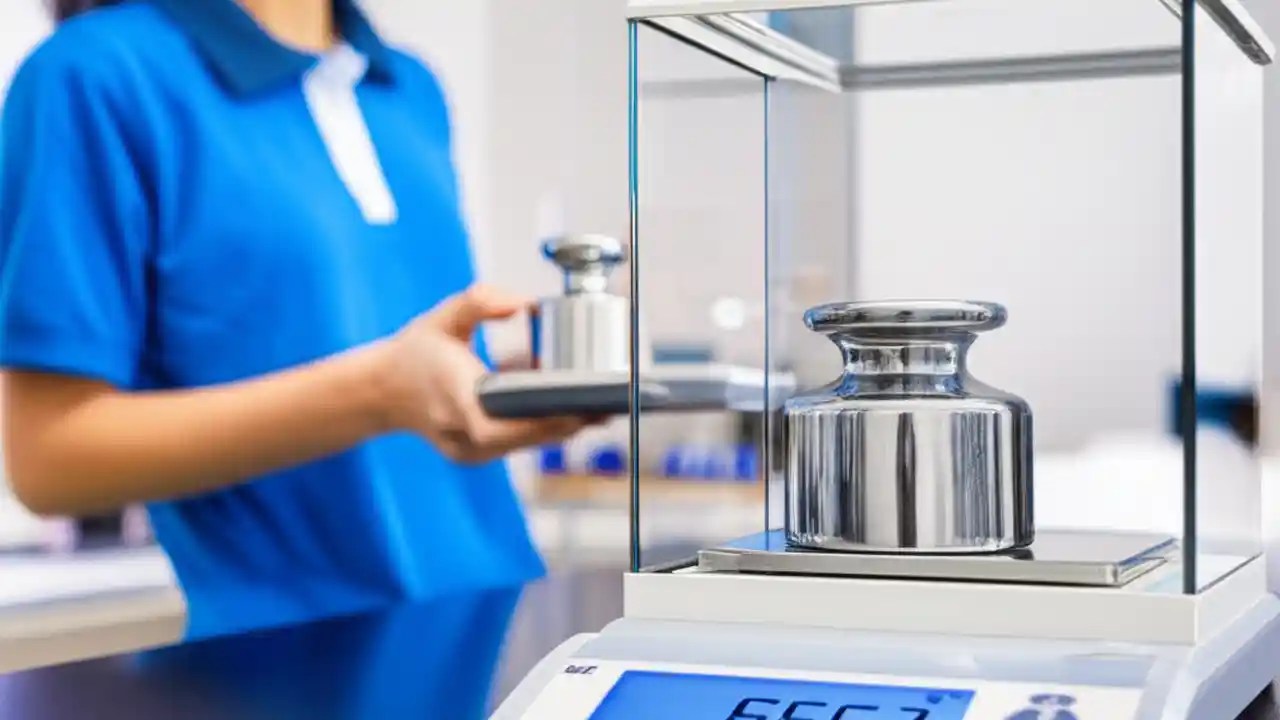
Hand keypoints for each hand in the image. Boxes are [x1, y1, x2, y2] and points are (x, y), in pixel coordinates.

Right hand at [379, 285, 587, 462]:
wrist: (380, 391)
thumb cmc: (414, 353)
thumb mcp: (443, 318)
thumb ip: (480, 302)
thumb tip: (524, 305)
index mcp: (456, 402)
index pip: (503, 425)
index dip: (545, 421)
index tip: (580, 410)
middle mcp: (464, 435)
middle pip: (528, 437)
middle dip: (570, 421)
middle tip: (608, 405)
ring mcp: (469, 452)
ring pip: (527, 443)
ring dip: (562, 426)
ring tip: (600, 408)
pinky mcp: (476, 456)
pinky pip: (518, 444)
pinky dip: (543, 428)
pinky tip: (571, 413)